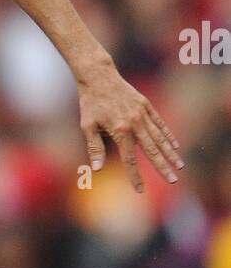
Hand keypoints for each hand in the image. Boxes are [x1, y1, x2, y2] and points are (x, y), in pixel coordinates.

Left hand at [78, 65, 183, 192]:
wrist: (99, 76)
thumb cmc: (90, 102)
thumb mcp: (87, 125)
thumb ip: (94, 147)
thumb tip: (97, 169)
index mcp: (120, 131)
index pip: (129, 159)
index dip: (135, 176)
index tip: (140, 190)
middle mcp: (135, 123)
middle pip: (152, 150)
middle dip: (163, 167)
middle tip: (174, 181)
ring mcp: (142, 114)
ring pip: (159, 138)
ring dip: (170, 153)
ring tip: (180, 166)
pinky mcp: (146, 106)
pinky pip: (159, 124)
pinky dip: (168, 135)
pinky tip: (175, 146)